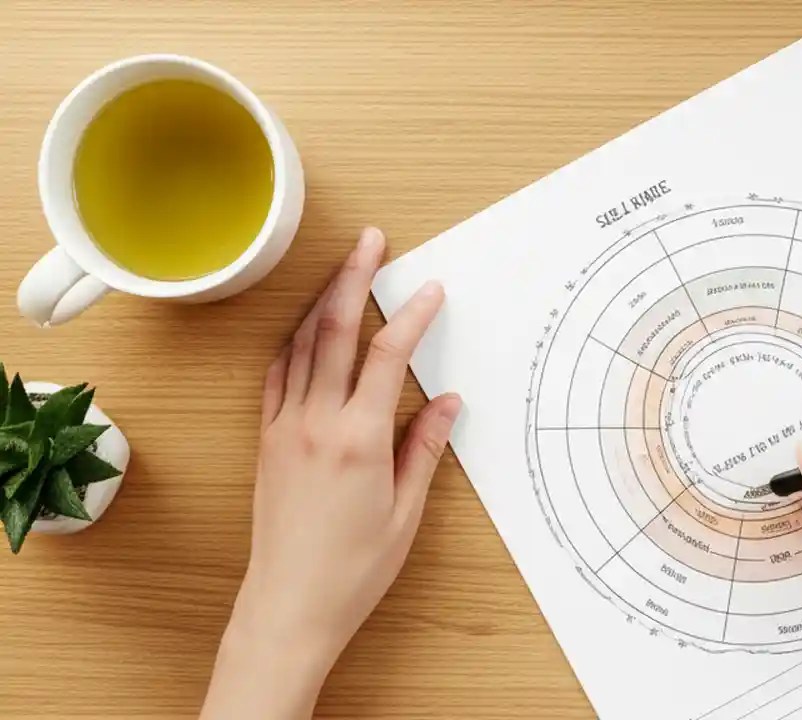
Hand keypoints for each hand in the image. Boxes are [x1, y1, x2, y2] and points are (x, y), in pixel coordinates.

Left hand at [202, 227, 460, 719]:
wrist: (288, 606)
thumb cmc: (353, 569)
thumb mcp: (406, 512)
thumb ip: (424, 448)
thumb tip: (445, 401)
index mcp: (357, 439)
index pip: (387, 356)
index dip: (411, 317)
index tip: (430, 290)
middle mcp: (315, 423)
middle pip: (335, 331)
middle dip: (354, 279)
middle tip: (371, 241)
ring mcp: (284, 428)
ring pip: (301, 346)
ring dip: (323, 301)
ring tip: (342, 270)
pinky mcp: (267, 441)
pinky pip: (277, 376)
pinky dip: (294, 343)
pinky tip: (306, 330)